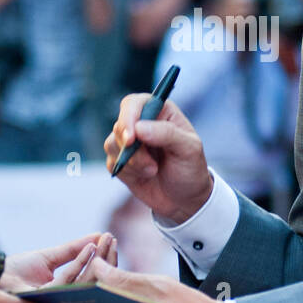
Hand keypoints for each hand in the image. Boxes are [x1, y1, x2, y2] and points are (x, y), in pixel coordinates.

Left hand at [0, 231, 118, 290]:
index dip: (103, 258)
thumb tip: (96, 235)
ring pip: (85, 282)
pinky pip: (68, 281)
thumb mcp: (48, 257)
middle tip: (113, 240)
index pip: (91, 276)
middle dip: (106, 259)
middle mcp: (65, 300)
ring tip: (104, 241)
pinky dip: (80, 263)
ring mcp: (57, 301)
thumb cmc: (16, 272)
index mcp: (67, 292)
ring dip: (97, 259)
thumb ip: (71, 250)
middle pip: (92, 280)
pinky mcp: (45, 300)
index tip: (111, 239)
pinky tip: (89, 248)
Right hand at [105, 95, 212, 223]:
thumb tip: (139, 128)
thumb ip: (167, 134)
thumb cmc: (191, 168)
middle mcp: (142, 123)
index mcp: (160, 112)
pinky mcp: (121, 161)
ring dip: (133, 162)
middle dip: (131, 147)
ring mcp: (129, 143)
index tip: (131, 138)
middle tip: (150, 165)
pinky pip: (111, 162)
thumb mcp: (189, 149)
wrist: (185, 199)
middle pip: (120, 125)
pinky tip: (145, 176)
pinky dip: (128, 172)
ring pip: (112, 144)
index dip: (128, 117)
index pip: (134, 103)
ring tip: (153, 170)